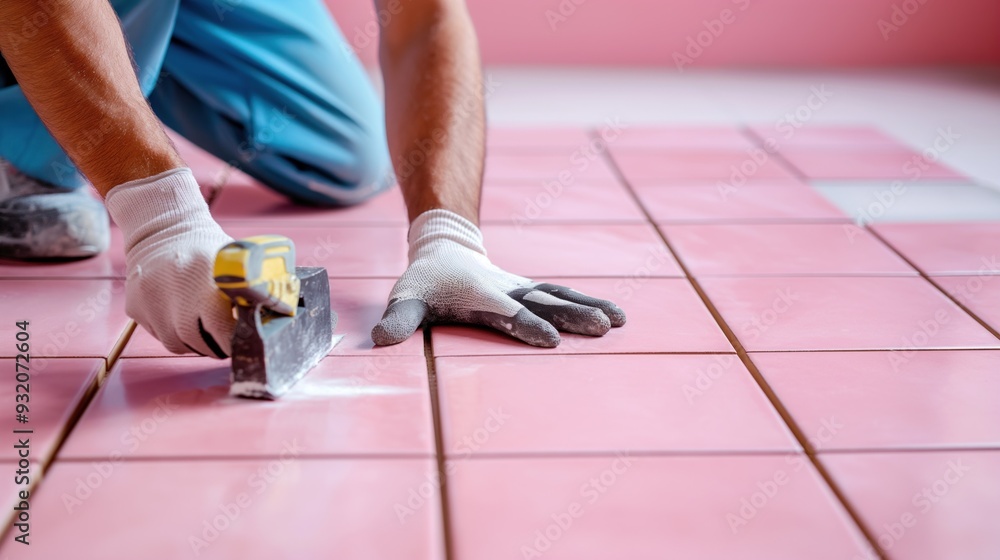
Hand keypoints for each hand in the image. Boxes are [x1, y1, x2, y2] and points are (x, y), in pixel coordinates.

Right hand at [105, 168, 235, 356]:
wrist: (161, 227)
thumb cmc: (207, 249)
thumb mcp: (233, 262)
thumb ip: (251, 291)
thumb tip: (281, 314)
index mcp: (207, 281)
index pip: (225, 333)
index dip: (237, 342)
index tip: (245, 340)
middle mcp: (175, 294)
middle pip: (201, 344)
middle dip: (218, 346)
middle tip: (228, 339)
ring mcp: (150, 303)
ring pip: (178, 343)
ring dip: (195, 341)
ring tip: (204, 324)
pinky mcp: (134, 307)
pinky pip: (159, 334)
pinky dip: (173, 330)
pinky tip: (180, 312)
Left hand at [372, 209, 625, 346]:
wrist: (446, 246)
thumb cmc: (426, 281)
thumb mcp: (407, 297)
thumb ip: (399, 320)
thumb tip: (379, 341)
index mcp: (481, 296)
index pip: (507, 312)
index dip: (526, 324)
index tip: (549, 340)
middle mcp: (508, 290)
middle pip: (544, 303)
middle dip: (572, 315)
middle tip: (600, 327)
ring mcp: (524, 288)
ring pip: (561, 295)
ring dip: (590, 307)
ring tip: (620, 321)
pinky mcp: (533, 289)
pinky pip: (564, 294)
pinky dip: (590, 302)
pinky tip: (615, 316)